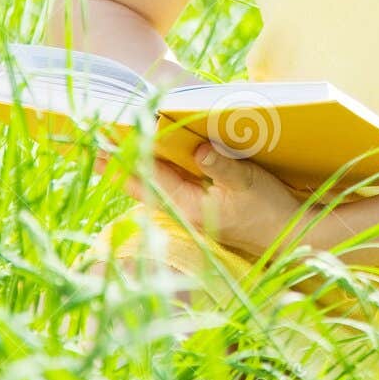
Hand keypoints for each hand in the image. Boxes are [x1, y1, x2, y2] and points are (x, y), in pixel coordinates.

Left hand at [92, 140, 308, 260]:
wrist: (288, 236)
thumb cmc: (270, 210)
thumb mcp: (250, 183)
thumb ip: (224, 165)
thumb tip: (198, 148)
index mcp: (189, 206)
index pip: (147, 177)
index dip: (124, 158)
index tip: (100, 143)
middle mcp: (181, 212)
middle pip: (140, 183)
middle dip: (117, 163)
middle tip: (90, 143)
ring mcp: (187, 211)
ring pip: (150, 186)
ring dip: (132, 167)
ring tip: (107, 149)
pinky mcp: (196, 209)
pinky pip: (165, 187)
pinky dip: (152, 172)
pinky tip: (146, 160)